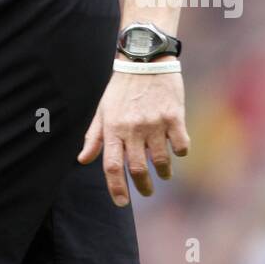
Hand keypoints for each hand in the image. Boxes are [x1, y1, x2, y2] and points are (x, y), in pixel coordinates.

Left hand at [77, 61, 189, 205]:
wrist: (145, 60)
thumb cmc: (121, 88)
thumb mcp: (103, 110)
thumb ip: (94, 137)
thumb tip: (83, 160)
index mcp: (113, 128)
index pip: (112, 166)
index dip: (116, 188)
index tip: (122, 202)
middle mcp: (133, 128)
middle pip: (137, 169)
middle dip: (143, 187)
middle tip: (147, 191)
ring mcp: (155, 123)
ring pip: (161, 161)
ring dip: (163, 172)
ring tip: (163, 174)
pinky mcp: (174, 117)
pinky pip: (181, 146)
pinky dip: (180, 152)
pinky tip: (176, 149)